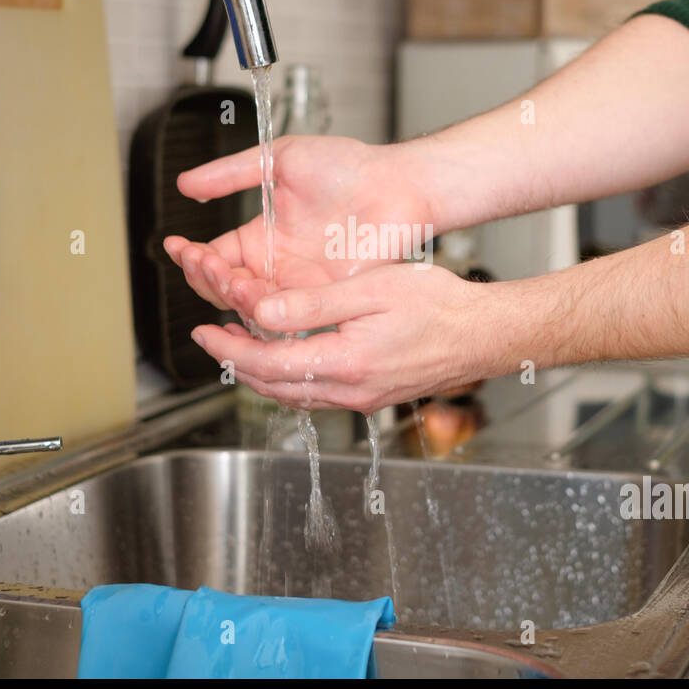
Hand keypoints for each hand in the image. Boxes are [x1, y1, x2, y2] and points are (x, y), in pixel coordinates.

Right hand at [162, 136, 435, 318]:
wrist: (399, 184)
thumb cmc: (351, 167)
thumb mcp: (280, 159)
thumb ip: (232, 173)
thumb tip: (185, 184)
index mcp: (263, 237)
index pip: (215, 259)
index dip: (191, 258)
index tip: (176, 246)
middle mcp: (277, 267)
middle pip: (223, 289)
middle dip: (205, 278)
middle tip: (203, 261)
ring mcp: (300, 286)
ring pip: (249, 308)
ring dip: (229, 295)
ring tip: (227, 275)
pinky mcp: (323, 299)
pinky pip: (285, 317)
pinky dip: (262, 312)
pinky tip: (249, 297)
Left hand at [187, 265, 497, 414]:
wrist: (486, 334)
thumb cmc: (441, 305)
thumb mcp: (372, 289)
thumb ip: (313, 304)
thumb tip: (263, 312)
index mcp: (345, 362)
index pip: (266, 365)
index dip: (227, 350)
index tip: (203, 333)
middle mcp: (351, 390)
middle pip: (273, 388)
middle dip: (236, 365)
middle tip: (211, 339)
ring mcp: (363, 399)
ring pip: (293, 396)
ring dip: (260, 374)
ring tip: (240, 346)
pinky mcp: (373, 397)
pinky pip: (318, 396)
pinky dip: (290, 379)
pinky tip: (287, 357)